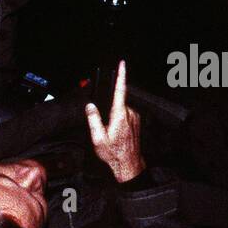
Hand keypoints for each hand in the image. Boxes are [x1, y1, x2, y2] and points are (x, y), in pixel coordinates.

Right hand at [86, 60, 145, 182]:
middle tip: (105, 128)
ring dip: (114, 118)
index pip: (120, 90)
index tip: (122, 64)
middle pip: (116, 103)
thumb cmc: (113, 153)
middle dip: (108, 112)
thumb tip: (90, 106)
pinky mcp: (137, 121)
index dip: (121, 75)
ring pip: (120, 110)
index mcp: (119, 115)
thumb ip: (93, 119)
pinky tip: (118, 134)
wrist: (128, 164)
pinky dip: (119, 121)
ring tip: (112, 134)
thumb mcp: (98, 137)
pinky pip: (125, 116)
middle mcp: (129, 113)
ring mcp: (135, 117)